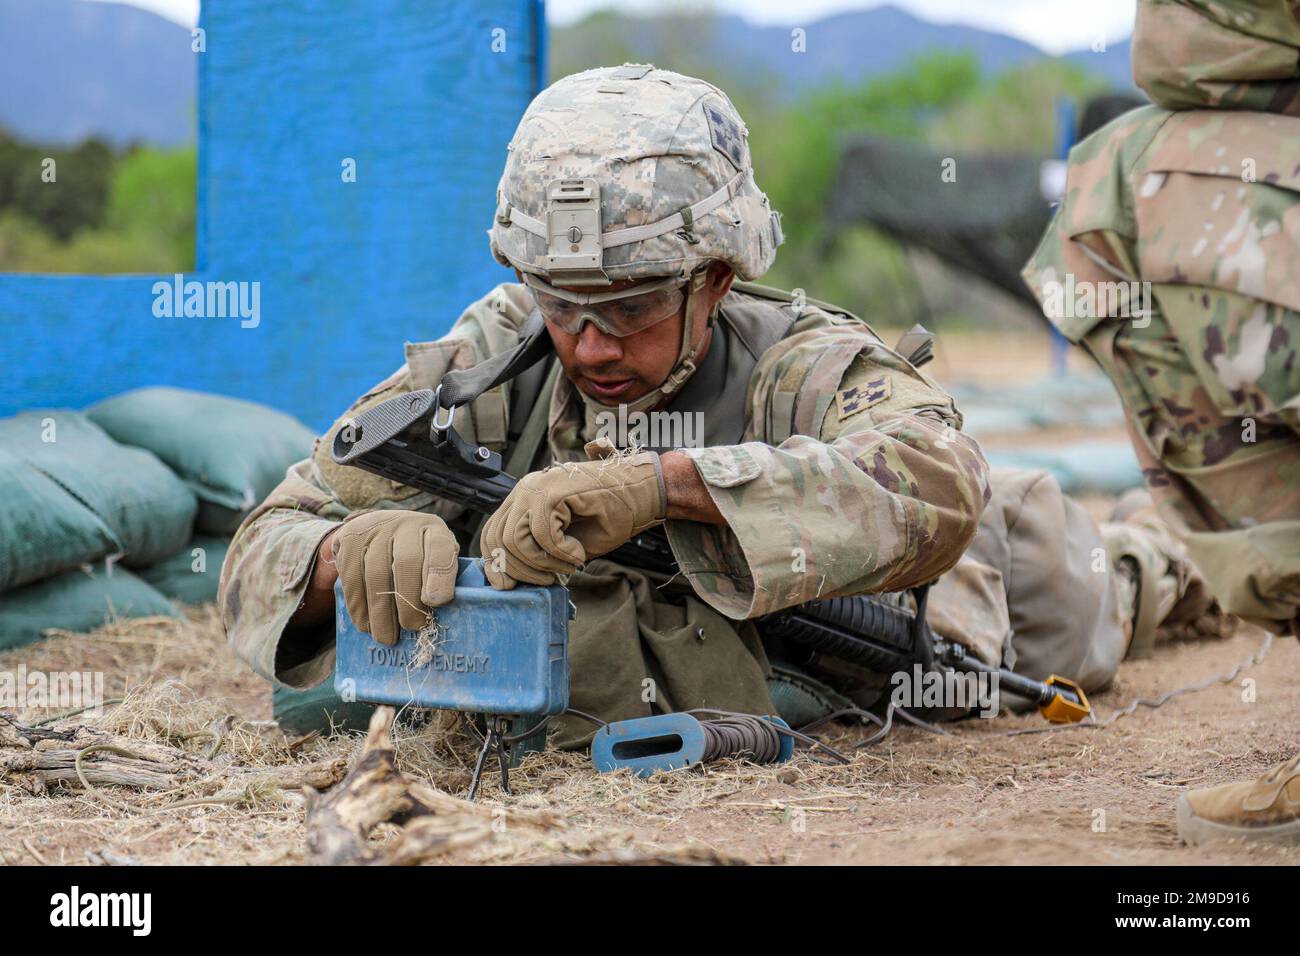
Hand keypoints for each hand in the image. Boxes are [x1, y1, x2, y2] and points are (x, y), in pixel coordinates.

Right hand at [332, 510, 459, 644]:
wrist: (380, 527)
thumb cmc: (417, 553)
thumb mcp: (437, 558)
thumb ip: (442, 579)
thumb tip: (437, 611)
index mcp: (433, 528)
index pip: (440, 548)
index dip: (440, 575)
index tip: (436, 602)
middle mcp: (404, 523)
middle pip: (406, 563)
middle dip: (409, 602)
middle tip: (412, 627)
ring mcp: (374, 527)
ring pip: (376, 574)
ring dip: (381, 612)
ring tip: (386, 637)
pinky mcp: (348, 538)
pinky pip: (351, 577)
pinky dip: (358, 606)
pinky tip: (365, 624)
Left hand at [479, 443, 665, 588]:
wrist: (642, 494)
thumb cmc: (607, 517)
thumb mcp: (564, 543)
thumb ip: (534, 552)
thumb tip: (507, 580)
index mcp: (523, 500)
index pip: (491, 535)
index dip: (497, 566)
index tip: (512, 586)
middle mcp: (524, 490)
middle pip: (498, 540)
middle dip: (521, 570)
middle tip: (549, 579)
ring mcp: (537, 488)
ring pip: (515, 539)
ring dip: (542, 563)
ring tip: (567, 564)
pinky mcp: (553, 491)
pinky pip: (542, 533)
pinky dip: (560, 552)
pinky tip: (578, 554)